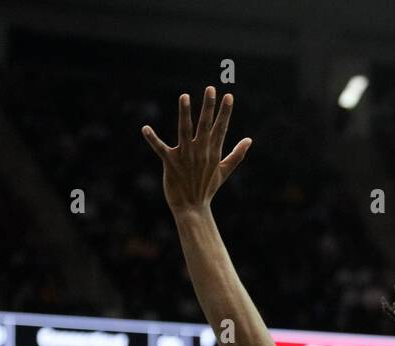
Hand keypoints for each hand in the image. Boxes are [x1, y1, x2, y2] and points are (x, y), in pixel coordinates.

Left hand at [142, 85, 251, 214]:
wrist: (192, 208)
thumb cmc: (207, 188)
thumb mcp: (224, 171)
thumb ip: (236, 154)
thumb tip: (249, 140)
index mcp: (213, 152)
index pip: (220, 128)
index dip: (224, 113)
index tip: (228, 96)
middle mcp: (200, 152)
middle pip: (205, 125)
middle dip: (208, 107)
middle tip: (211, 88)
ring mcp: (185, 156)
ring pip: (184, 131)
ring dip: (184, 113)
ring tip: (184, 96)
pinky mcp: (170, 163)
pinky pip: (160, 148)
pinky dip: (152, 139)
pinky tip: (145, 128)